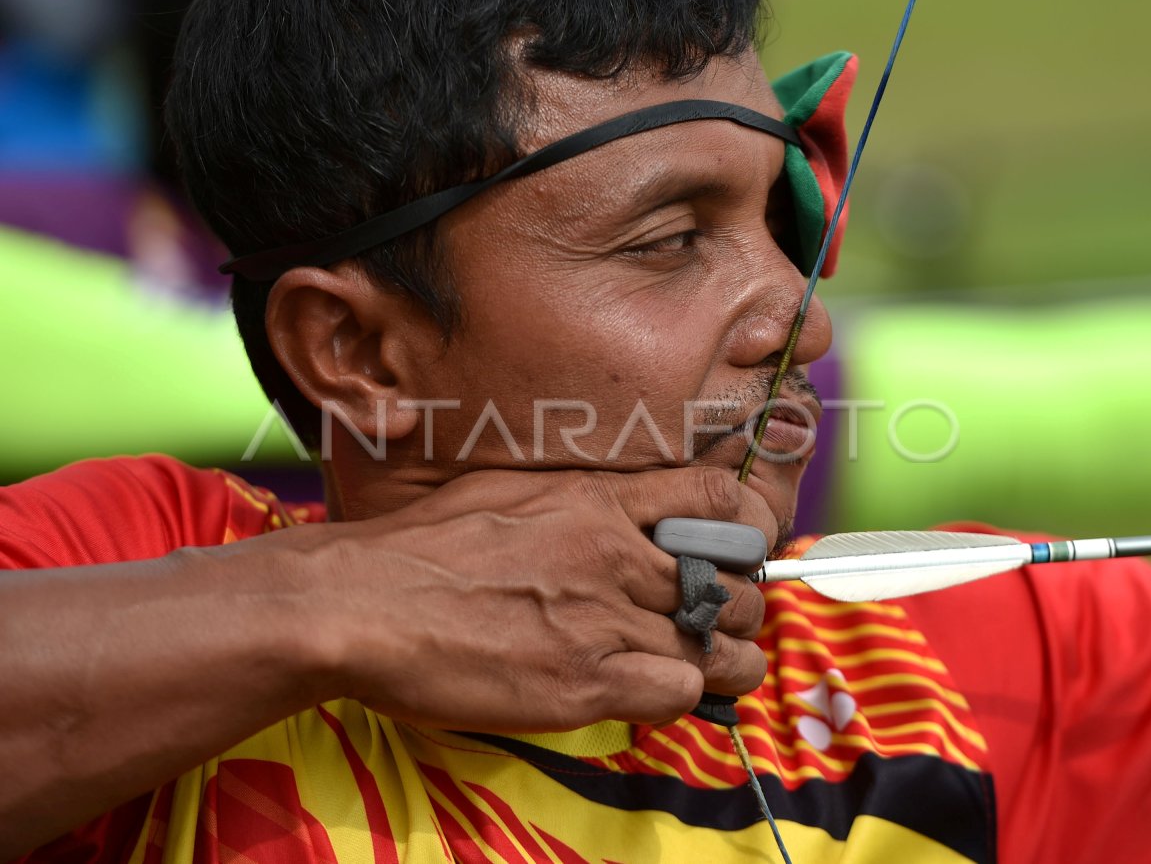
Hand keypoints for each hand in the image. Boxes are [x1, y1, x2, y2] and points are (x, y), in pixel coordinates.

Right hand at [290, 467, 775, 730]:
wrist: (359, 603)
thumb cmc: (422, 548)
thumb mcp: (509, 494)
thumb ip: (576, 504)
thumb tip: (617, 516)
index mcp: (596, 500)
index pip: (719, 502)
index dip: (751, 530)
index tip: (744, 552)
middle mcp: (613, 555)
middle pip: (733, 585)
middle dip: (740, 608)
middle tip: (719, 621)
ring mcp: (602, 620)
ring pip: (720, 646)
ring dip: (725, 660)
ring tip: (707, 666)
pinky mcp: (584, 683)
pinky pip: (677, 693)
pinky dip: (676, 697)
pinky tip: (646, 691)